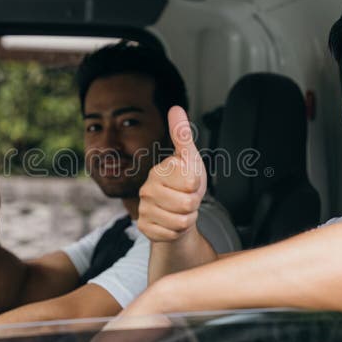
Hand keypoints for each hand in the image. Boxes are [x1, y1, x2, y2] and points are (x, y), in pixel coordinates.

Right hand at [138, 106, 206, 241]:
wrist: (177, 213)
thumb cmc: (185, 185)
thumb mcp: (189, 160)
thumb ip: (182, 136)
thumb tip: (175, 108)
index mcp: (158, 172)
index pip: (191, 181)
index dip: (197, 184)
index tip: (190, 183)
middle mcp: (147, 190)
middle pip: (187, 203)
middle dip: (194, 204)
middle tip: (187, 199)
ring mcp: (144, 210)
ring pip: (180, 221)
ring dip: (187, 218)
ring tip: (181, 211)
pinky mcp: (145, 228)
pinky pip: (171, 234)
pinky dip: (177, 231)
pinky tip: (172, 223)